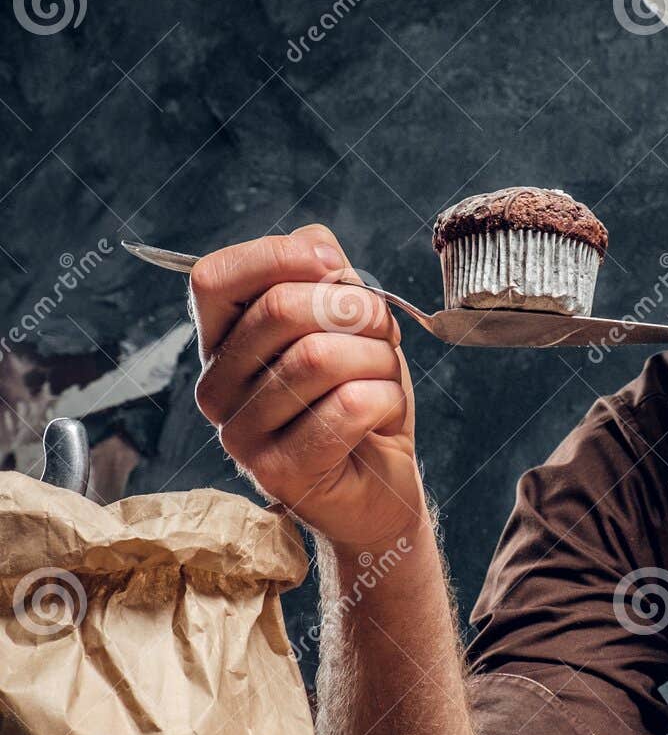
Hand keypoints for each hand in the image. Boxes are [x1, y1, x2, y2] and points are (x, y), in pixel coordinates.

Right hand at [190, 223, 424, 552]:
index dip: (279, 257)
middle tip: (381, 336)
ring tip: (382, 379)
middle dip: (357, 312)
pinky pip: (347, 407)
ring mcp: (239, 434)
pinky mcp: (277, 471)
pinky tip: (383, 416)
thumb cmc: (361, 398)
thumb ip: (326, 275)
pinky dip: (386, 400)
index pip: (215, 278)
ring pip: (320, 357)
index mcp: (223, 343)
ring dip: (378, 360)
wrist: (381, 486)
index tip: (334, 268)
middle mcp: (217, 387)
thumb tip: (317, 249)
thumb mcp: (350, 325)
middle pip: (282, 310)